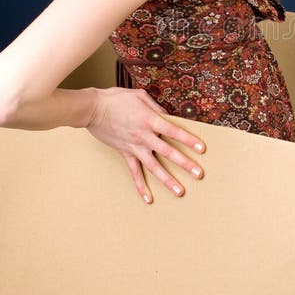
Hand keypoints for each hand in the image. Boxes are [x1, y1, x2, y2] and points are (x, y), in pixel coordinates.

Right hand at [86, 87, 204, 202]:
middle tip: (199, 174)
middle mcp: (144, 136)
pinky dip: (140, 186)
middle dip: (184, 163)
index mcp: (150, 120)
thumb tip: (168, 116)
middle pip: (168, 152)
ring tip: (180, 192)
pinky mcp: (125, 153)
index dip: (188, 140)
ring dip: (167, 180)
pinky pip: (134, 172)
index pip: (174, 131)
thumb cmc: (116, 98)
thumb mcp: (140, 95)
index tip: (201, 149)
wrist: (93, 109)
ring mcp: (134, 147)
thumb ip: (156, 106)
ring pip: (153, 167)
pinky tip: (148, 198)